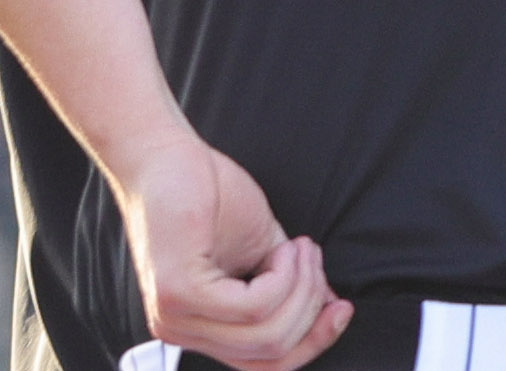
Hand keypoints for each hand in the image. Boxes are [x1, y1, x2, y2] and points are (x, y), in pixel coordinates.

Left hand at [119, 133, 349, 368]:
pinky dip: (282, 277)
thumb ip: (290, 285)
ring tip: (299, 248)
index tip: (341, 308)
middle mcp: (182, 331)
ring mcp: (176, 317)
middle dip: (311, 306)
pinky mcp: (179, 293)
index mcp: (199, 328)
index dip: (312, 343)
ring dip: (301, 287)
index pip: (264, 364)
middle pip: (272, 352)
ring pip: (267, 333)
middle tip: (313, 258)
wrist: (164, 155)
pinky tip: (283, 248)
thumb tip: (330, 308)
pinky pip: (253, 307)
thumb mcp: (262, 248)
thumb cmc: (206, 193)